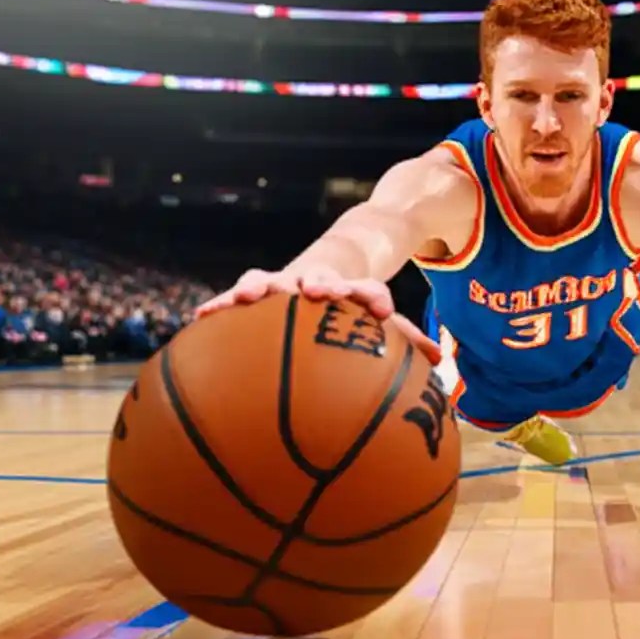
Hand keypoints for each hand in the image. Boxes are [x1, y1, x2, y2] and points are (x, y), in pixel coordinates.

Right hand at [194, 267, 439, 365]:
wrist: (322, 276)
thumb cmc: (351, 313)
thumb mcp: (378, 325)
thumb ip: (405, 340)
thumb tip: (438, 361)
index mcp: (352, 292)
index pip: (367, 291)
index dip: (373, 297)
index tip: (378, 307)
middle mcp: (316, 283)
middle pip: (317, 278)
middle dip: (318, 283)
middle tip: (315, 289)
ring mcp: (284, 285)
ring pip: (270, 281)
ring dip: (260, 287)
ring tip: (248, 296)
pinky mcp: (258, 293)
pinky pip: (236, 299)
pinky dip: (221, 305)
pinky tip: (201, 317)